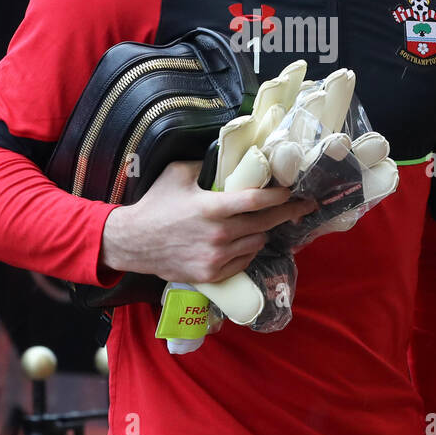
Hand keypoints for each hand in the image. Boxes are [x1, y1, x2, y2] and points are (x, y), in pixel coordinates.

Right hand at [101, 160, 314, 284]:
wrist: (132, 243)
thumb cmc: (155, 205)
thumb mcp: (178, 174)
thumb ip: (205, 166)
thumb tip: (227, 160)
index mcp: (212, 207)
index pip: (258, 201)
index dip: (280, 195)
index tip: (292, 191)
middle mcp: (219, 234)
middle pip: (266, 223)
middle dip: (288, 213)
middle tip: (303, 206)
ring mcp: (217, 257)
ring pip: (258, 243)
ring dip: (263, 231)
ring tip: (262, 223)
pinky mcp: (212, 274)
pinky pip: (244, 261)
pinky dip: (248, 250)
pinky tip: (244, 241)